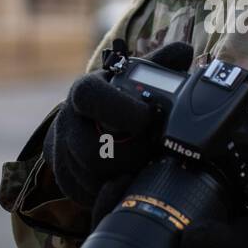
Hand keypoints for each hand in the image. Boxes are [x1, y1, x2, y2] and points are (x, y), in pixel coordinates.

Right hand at [43, 40, 193, 208]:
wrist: (82, 124)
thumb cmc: (116, 100)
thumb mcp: (132, 79)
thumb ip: (158, 66)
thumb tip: (185, 51)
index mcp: (84, 93)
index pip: (90, 97)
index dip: (120, 109)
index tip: (147, 117)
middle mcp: (68, 123)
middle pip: (94, 150)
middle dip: (130, 154)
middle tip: (152, 149)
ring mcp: (63, 154)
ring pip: (94, 177)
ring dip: (125, 174)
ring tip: (145, 163)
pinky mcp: (68, 181)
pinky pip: (91, 196)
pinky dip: (116, 192)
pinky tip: (133, 180)